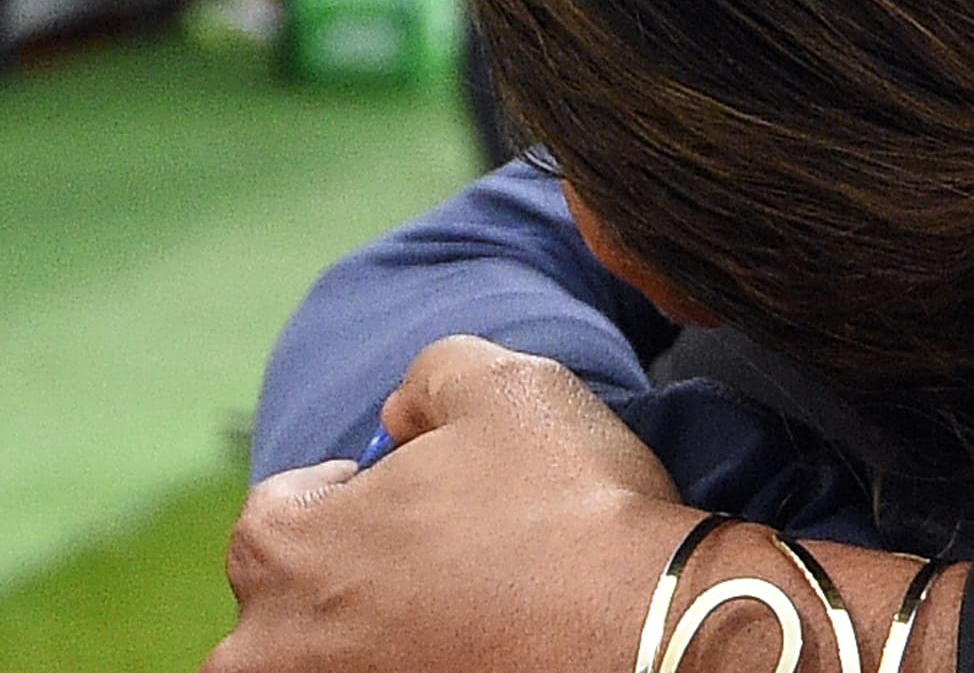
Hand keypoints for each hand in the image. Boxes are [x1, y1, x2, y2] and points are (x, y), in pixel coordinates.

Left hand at [207, 336, 694, 672]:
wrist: (650, 627)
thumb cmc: (571, 506)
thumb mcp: (507, 383)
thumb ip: (428, 376)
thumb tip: (400, 415)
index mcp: (282, 552)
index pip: (282, 506)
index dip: (356, 487)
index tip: (423, 494)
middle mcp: (275, 651)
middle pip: (295, 598)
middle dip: (357, 571)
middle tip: (448, 555)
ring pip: (336, 658)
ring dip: (384, 633)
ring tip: (471, 611)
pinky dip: (427, 666)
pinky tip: (489, 647)